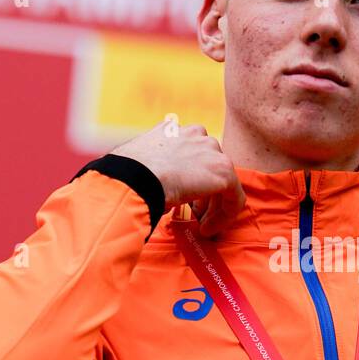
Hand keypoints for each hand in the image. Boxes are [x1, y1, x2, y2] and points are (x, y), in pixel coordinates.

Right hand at [113, 119, 246, 236]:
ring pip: (223, 181)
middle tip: (194, 215)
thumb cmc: (124, 177)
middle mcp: (195, 133)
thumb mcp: (136, 164)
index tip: (184, 200)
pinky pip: (234, 197)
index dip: (190, 178)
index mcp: (173, 130)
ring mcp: (212, 150)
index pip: (192, 151)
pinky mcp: (223, 171)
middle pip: (210, 165)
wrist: (132, 179)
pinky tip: (206, 229)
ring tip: (201, 226)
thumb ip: (152, 165)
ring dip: (214, 206)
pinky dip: (224, 216)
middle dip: (205, 192)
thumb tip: (152, 181)